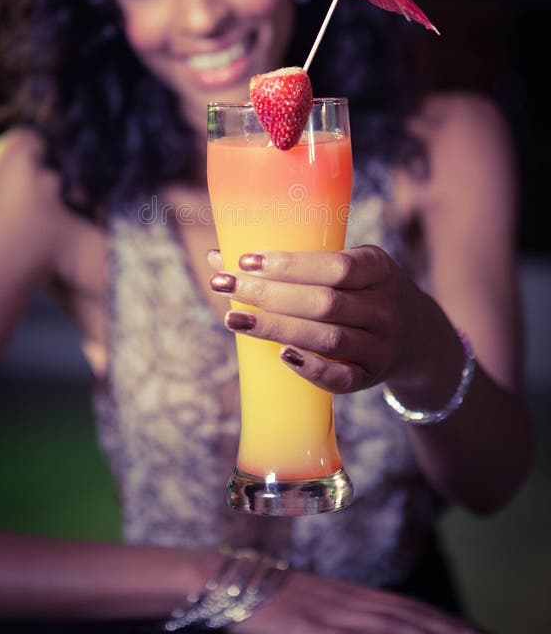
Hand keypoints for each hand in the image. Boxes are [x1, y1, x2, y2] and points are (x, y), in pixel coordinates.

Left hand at [209, 246, 430, 394]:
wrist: (417, 336)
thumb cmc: (362, 291)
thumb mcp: (348, 267)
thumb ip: (293, 263)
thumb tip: (216, 254)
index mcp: (379, 268)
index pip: (336, 266)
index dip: (291, 265)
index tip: (246, 260)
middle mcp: (386, 307)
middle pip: (325, 302)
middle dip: (269, 294)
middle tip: (223, 284)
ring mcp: (382, 345)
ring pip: (328, 338)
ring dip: (277, 328)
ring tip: (233, 318)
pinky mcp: (373, 377)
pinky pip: (342, 378)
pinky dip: (311, 368)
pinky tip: (280, 355)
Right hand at [229, 569, 495, 633]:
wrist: (223, 579)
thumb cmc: (261, 594)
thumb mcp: (305, 601)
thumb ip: (335, 611)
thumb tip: (359, 627)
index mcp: (346, 592)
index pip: (403, 605)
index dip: (437, 618)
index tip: (467, 630)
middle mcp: (347, 599)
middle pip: (408, 615)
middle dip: (449, 630)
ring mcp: (334, 615)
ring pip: (396, 629)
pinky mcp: (316, 632)